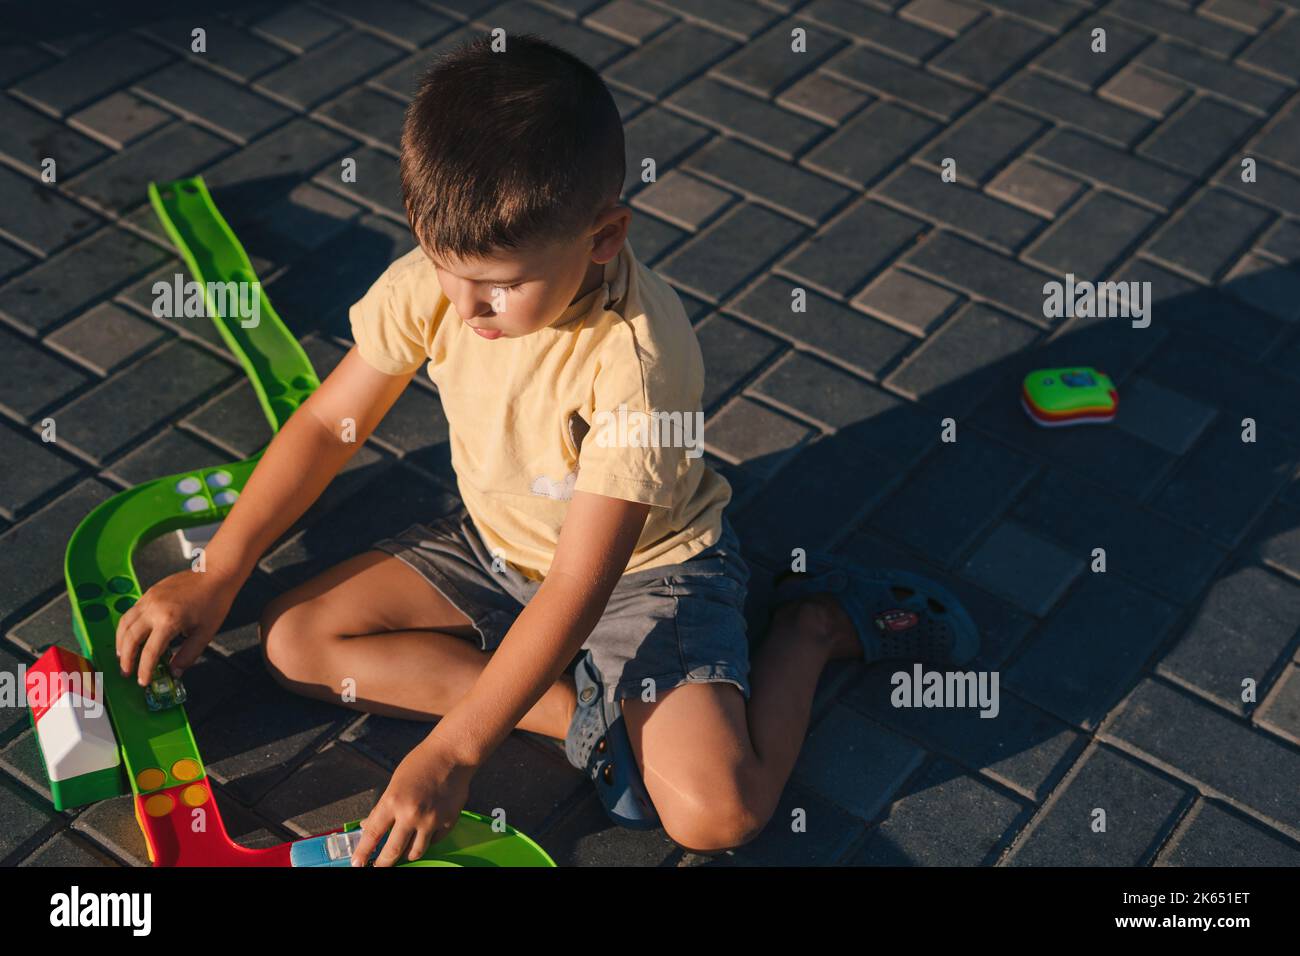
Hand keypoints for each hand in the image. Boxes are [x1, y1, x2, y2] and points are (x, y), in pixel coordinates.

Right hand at [115, 567, 240, 685]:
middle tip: (127, 672)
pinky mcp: (149, 593)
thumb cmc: (214, 601)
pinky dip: (126, 628)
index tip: (143, 682)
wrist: (215, 574)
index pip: (150, 652)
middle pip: (130, 639)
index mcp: (169, 621)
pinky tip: (132, 637)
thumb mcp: (205, 633)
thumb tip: (175, 672)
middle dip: (126, 659)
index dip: (144, 670)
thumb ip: (188, 655)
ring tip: (124, 657)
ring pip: (124, 624)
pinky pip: (130, 613)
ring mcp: (149, 599)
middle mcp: (154, 609)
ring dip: (121, 643)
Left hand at [351, 735, 474, 866]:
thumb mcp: (395, 783)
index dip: (362, 852)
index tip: (357, 863)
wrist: (452, 755)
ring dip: (407, 854)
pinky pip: (434, 841)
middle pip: (392, 851)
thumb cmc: (422, 762)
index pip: (372, 834)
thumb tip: (370, 827)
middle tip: (379, 867)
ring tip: (404, 850)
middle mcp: (411, 814)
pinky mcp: (448, 822)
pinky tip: (426, 830)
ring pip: (415, 853)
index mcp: (393, 801)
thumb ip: (383, 807)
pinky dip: (428, 840)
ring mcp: (431, 820)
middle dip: (383, 864)